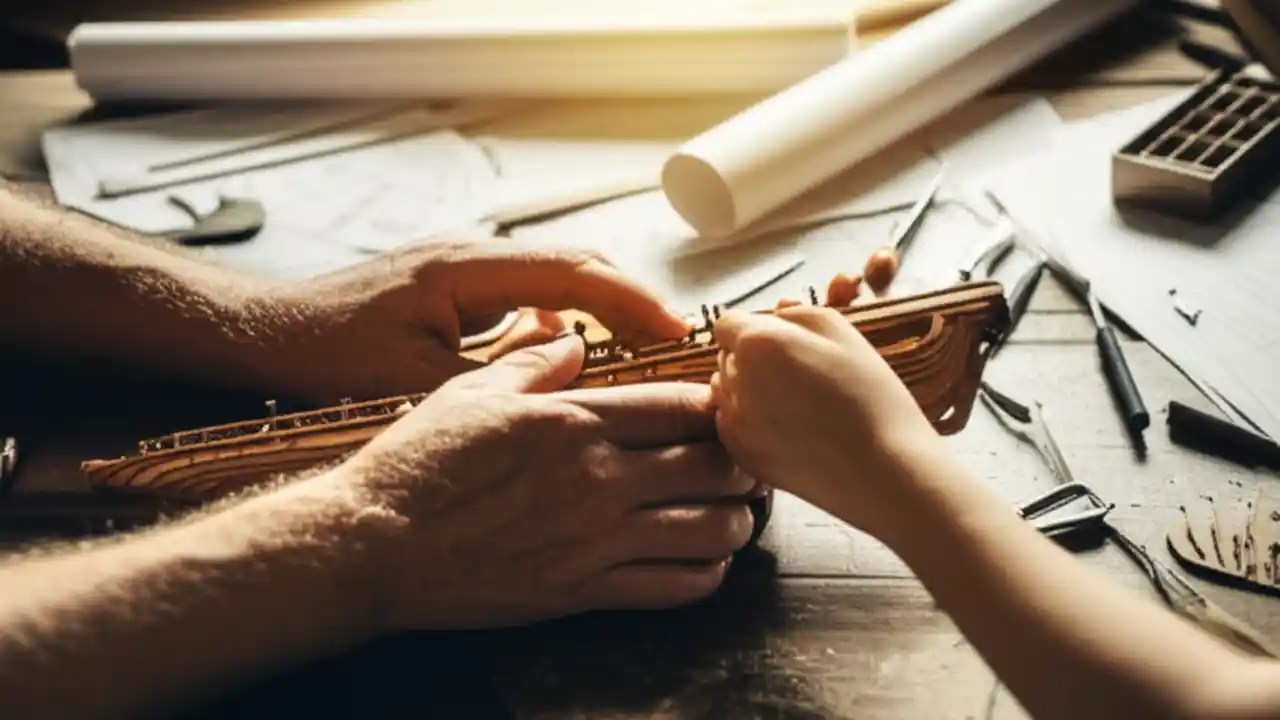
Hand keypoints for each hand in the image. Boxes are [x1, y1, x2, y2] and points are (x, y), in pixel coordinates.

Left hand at [243, 236, 688, 402]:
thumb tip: (572, 368)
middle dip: (632, 303)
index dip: (632, 302)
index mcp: (466, 268)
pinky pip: (533, 292)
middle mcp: (475, 254)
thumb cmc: (329, 357)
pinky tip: (582, 356)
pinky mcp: (462, 283)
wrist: (272, 332)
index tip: (677, 332)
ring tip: (647, 354)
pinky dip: (569, 319)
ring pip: (559, 277)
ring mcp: (469, 264)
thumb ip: (496, 378)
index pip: (573, 272)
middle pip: (578, 265)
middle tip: (678, 347)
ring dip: (604, 311)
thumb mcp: (414, 385)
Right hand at [338, 335, 757, 630]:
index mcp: (574, 421)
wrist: (372, 543)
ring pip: (709, 530)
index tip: (730, 408)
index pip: (683, 407)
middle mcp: (597, 478)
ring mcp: (594, 539)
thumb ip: (533, 363)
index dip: (721, 406)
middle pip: (714, 465)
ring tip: (734, 512)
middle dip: (744, 462)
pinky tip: (704, 562)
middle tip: (748, 461)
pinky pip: (673, 588)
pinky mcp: (580, 591)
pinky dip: (705, 575)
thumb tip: (573, 339)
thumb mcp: (471, 391)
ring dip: (735, 520)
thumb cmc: (417, 462)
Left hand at [708, 306, 947, 543]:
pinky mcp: (741, 454)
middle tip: (798, 372)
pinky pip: (731, 424)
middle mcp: (735, 379)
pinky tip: (789, 427)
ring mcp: (735, 420)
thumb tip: (776, 309)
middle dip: (752, 357)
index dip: (754, 328)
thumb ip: (799, 313)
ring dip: (749, 388)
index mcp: (758, 342)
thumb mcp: (843, 333)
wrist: (881, 470)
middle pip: (728, 356)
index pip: (727, 324)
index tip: (781, 341)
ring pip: (727, 390)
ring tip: (795, 401)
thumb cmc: (869, 395)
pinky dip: (750, 420)